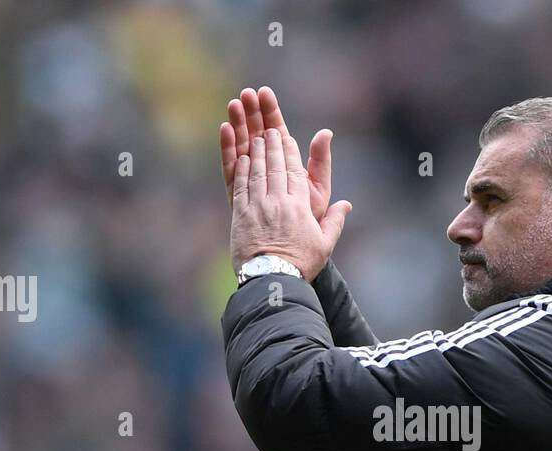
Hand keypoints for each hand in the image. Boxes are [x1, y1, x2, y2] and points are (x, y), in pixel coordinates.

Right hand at [219, 86, 335, 223]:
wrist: (288, 258)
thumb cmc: (307, 225)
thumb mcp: (318, 192)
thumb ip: (320, 164)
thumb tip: (326, 133)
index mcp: (287, 169)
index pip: (279, 135)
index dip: (272, 113)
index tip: (265, 92)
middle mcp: (268, 173)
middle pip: (259, 137)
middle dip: (253, 114)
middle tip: (247, 92)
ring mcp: (251, 182)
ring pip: (244, 148)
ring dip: (239, 125)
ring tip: (234, 103)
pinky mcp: (237, 194)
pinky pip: (231, 168)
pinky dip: (228, 149)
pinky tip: (225, 129)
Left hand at [230, 129, 350, 281]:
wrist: (273, 280)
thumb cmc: (301, 264)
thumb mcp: (325, 244)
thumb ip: (335, 222)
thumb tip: (347, 205)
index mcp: (300, 206)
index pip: (294, 171)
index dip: (288, 152)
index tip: (285, 136)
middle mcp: (278, 201)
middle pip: (274, 166)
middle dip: (271, 144)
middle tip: (269, 129)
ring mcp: (257, 206)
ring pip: (257, 172)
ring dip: (256, 152)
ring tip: (255, 137)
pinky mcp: (240, 215)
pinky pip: (240, 186)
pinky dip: (241, 170)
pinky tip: (242, 159)